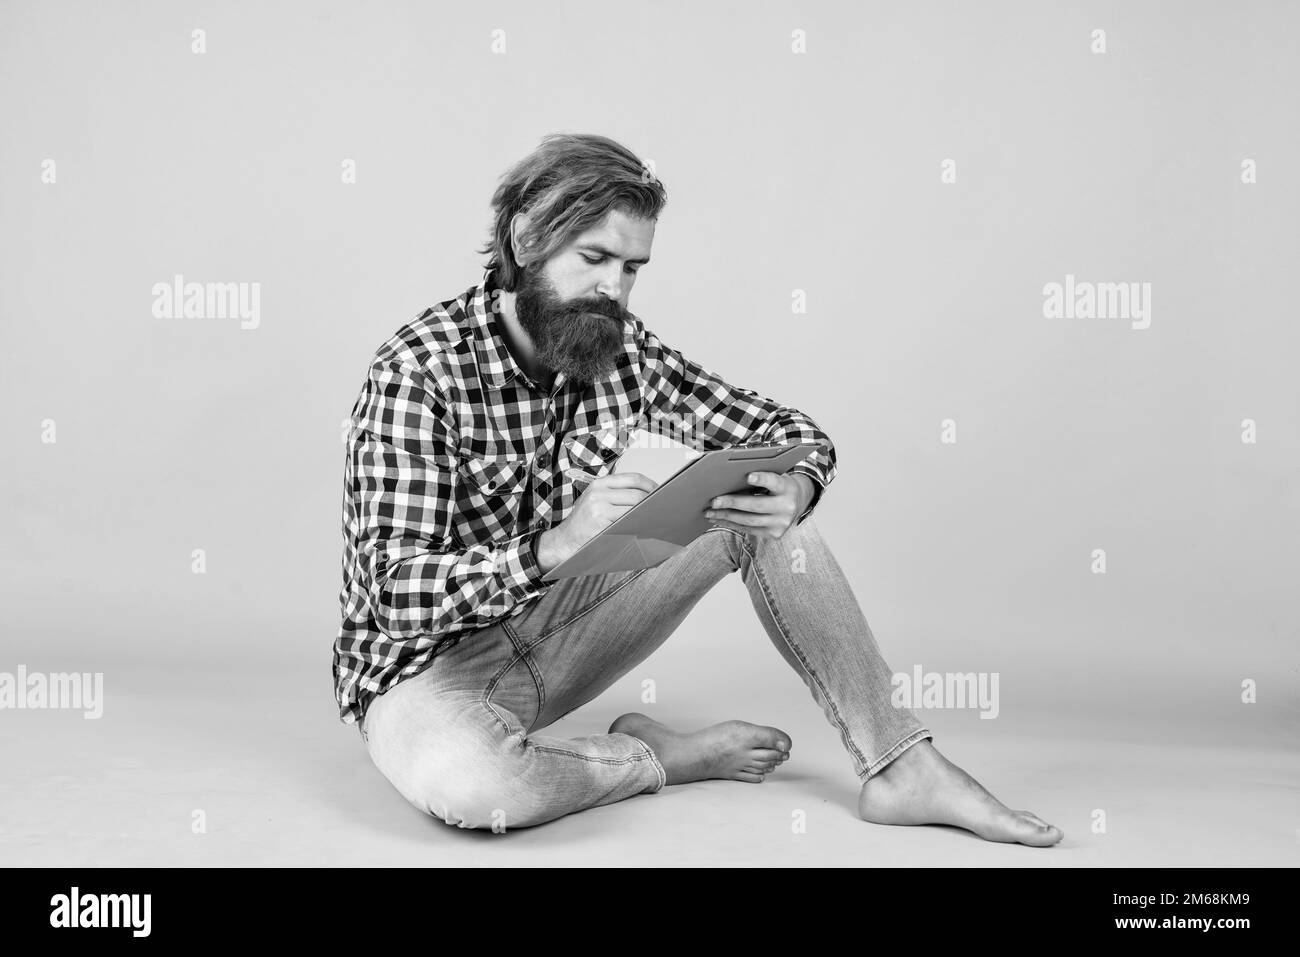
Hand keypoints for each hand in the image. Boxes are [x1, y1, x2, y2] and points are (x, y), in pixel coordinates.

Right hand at [535, 472, 658, 572]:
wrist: (564, 542)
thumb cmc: (583, 525)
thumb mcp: (595, 502)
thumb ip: (616, 496)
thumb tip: (646, 496)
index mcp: (599, 484)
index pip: (633, 478)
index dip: (651, 485)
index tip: (661, 493)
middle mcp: (599, 492)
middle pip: (637, 493)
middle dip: (654, 501)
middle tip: (664, 509)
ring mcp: (599, 507)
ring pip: (635, 506)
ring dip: (650, 513)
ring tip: (658, 518)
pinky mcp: (601, 522)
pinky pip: (628, 521)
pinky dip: (640, 524)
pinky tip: (646, 528)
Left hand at [704, 471, 810, 539]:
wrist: (798, 503)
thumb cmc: (779, 486)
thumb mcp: (776, 478)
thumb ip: (761, 478)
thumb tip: (728, 481)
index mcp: (787, 488)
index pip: (775, 482)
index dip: (762, 479)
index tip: (748, 476)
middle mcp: (786, 507)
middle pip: (756, 505)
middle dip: (732, 503)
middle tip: (714, 501)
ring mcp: (780, 523)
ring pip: (749, 520)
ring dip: (726, 516)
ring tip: (710, 512)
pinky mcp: (774, 534)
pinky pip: (748, 529)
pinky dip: (731, 524)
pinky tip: (719, 519)